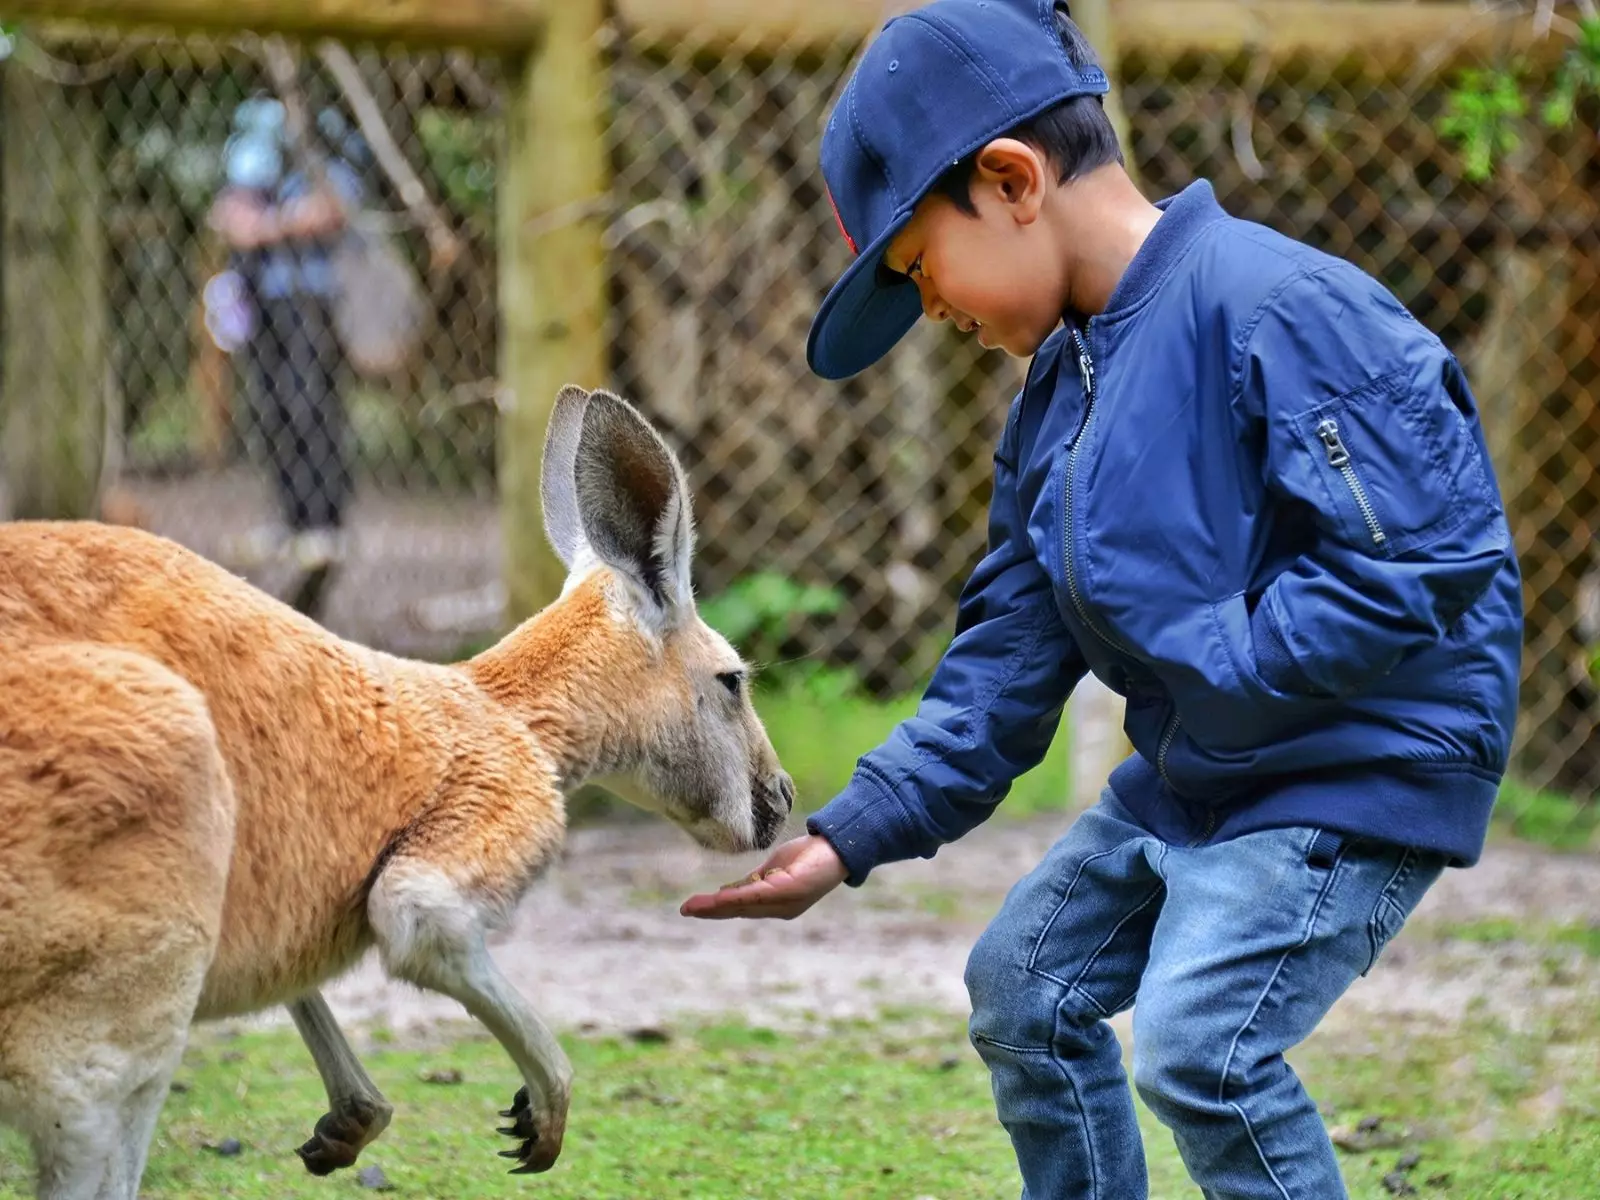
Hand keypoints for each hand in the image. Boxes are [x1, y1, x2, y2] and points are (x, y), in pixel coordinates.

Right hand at [679, 834, 847, 919]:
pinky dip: (740, 896)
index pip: (741, 907)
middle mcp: (781, 908)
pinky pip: (761, 894)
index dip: (716, 909)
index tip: (691, 908)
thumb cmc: (810, 857)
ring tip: (697, 906)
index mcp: (775, 904)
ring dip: (719, 906)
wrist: (841, 845)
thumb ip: (755, 881)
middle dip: (711, 911)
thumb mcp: (776, 869)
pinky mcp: (793, 889)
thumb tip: (728, 891)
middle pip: (740, 909)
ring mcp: (787, 901)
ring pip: (747, 905)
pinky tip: (724, 895)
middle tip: (686, 910)